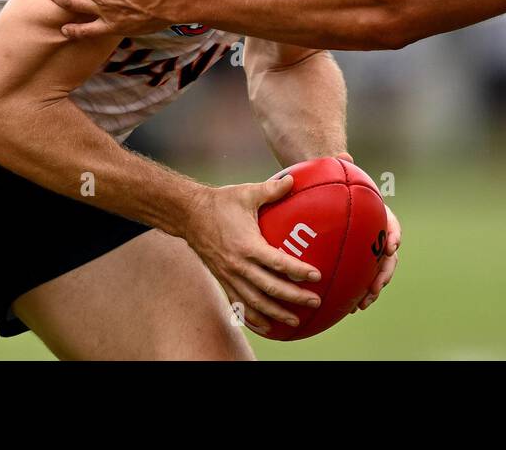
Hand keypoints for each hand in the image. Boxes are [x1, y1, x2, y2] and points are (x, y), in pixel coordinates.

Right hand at [181, 175, 322, 335]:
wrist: (189, 216)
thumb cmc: (221, 203)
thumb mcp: (247, 193)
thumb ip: (272, 189)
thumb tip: (293, 179)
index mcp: (247, 245)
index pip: (277, 263)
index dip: (298, 271)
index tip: (316, 276)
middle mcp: (238, 265)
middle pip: (270, 288)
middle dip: (294, 297)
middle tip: (315, 301)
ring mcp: (230, 276)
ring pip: (256, 301)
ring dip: (276, 313)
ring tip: (295, 321)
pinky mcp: (223, 280)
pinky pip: (240, 303)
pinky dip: (254, 317)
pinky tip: (267, 325)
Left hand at [329, 151, 399, 313]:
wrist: (327, 195)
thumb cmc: (334, 184)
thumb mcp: (338, 175)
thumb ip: (342, 168)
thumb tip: (344, 156)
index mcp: (377, 216)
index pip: (391, 224)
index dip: (394, 235)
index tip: (392, 246)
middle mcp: (376, 235)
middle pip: (387, 256)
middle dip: (384, 273)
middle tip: (377, 285)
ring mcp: (366, 251)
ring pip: (375, 273)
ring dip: (372, 288)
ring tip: (363, 303)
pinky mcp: (354, 263)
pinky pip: (359, 279)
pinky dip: (356, 293)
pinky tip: (347, 307)